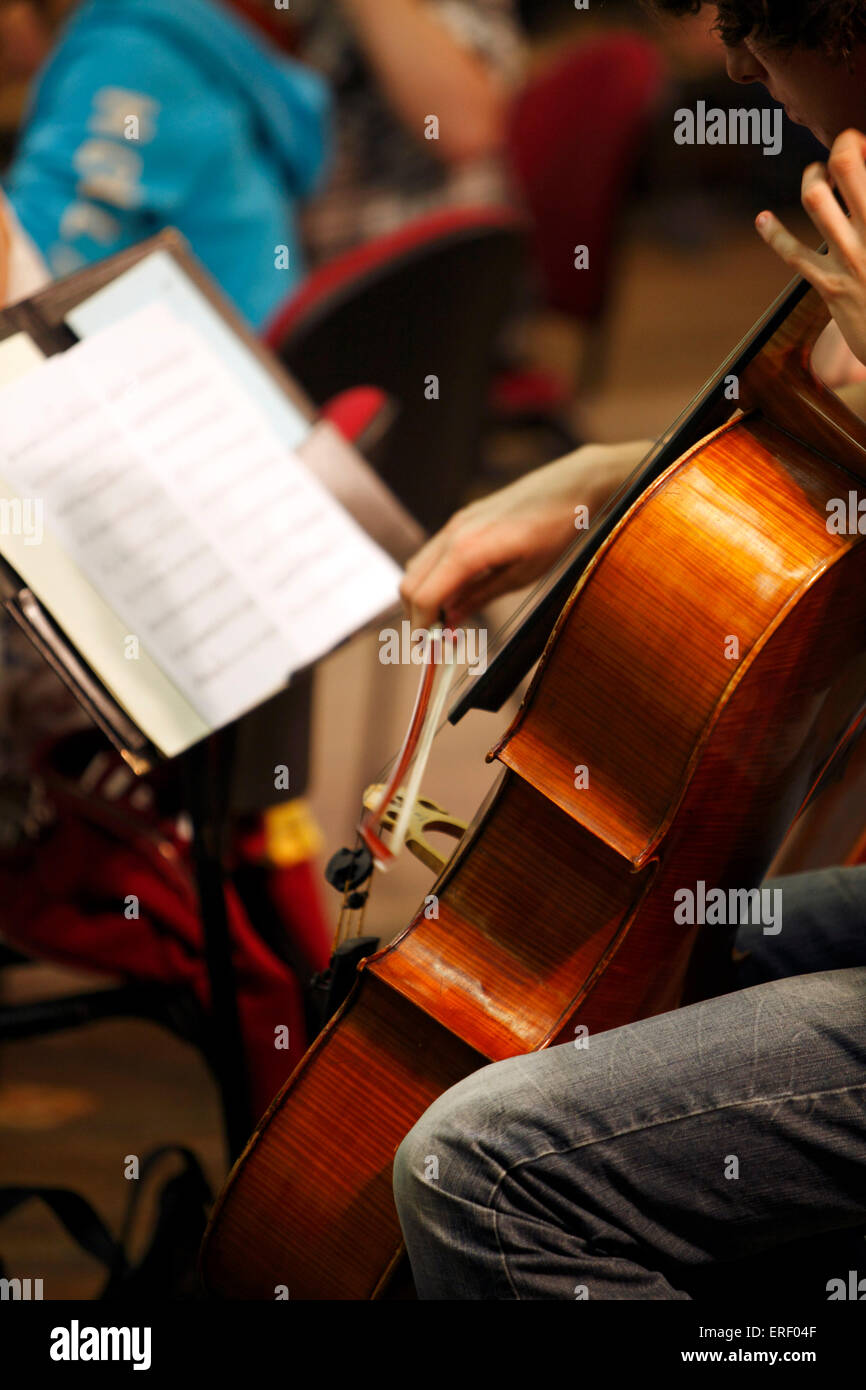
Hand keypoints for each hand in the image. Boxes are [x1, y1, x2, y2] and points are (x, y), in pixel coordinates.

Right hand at [400, 441, 649, 626]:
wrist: (573, 484)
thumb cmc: (555, 529)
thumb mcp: (522, 575)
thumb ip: (479, 596)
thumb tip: (450, 621)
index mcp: (467, 550)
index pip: (424, 597)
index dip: (421, 628)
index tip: (429, 651)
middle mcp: (453, 533)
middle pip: (410, 583)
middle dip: (416, 615)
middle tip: (436, 640)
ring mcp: (455, 523)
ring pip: (416, 567)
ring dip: (423, 596)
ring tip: (448, 618)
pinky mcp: (462, 519)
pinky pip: (433, 553)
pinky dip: (433, 577)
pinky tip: (456, 592)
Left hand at [755, 128, 865, 367]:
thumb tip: (864, 174)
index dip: (863, 144)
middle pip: (847, 166)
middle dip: (844, 146)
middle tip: (848, 146)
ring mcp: (850, 258)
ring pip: (816, 199)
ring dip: (814, 177)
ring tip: (819, 175)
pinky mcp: (829, 284)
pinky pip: (794, 253)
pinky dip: (775, 234)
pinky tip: (763, 219)